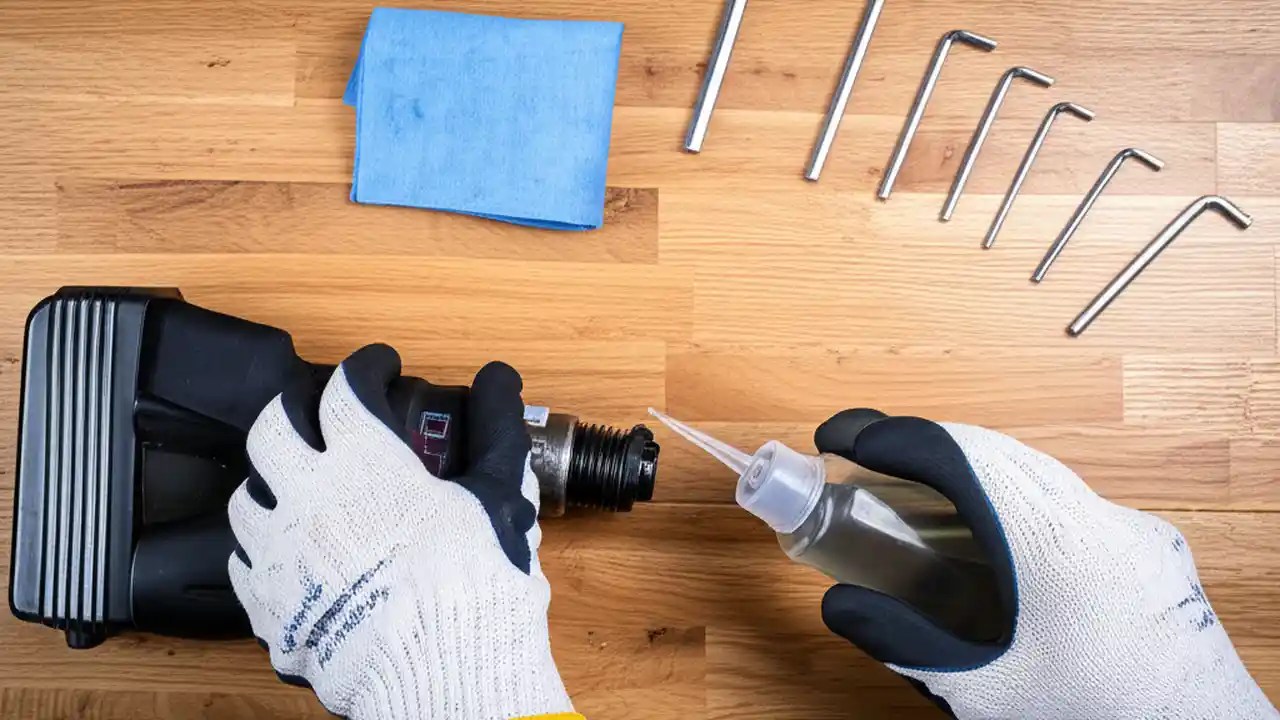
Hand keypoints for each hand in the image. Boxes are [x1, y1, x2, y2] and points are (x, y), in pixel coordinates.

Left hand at [227, 344, 573, 719]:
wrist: (442, 677)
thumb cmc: (471, 586)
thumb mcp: (499, 496)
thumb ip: (496, 429)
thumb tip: (498, 381)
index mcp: (363, 463)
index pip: (347, 389)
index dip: (366, 367)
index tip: (381, 368)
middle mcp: (307, 500)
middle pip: (271, 427)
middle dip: (293, 405)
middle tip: (318, 409)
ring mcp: (279, 557)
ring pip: (245, 497)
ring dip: (270, 479)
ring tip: (296, 482)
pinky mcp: (270, 610)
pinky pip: (245, 565)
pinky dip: (263, 547)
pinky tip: (288, 551)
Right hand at [814, 409, 1276, 719]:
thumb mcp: (987, 696)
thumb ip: (907, 644)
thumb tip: (840, 604)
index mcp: (1059, 550)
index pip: (959, 455)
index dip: (892, 436)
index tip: (843, 435)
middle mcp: (1103, 524)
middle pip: (994, 451)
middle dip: (920, 447)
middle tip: (861, 461)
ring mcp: (1135, 534)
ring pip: (1034, 472)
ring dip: (966, 470)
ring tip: (912, 497)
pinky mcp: (1150, 554)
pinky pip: (1069, 502)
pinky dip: (1012, 501)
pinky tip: (986, 541)